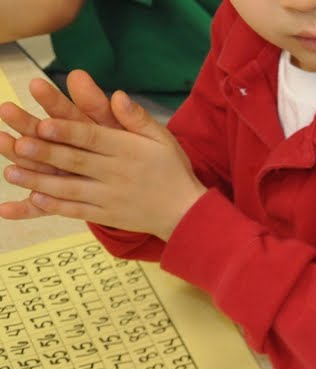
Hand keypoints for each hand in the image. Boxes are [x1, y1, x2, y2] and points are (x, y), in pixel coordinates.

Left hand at [0, 88, 203, 235]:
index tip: (42, 124)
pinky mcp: (109, 215)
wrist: (187, 214)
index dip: (66, 130)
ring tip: (11, 172)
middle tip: (16, 144)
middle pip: (75, 161)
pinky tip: (35, 198)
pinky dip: (56, 206)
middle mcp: (117, 173)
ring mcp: (111, 197)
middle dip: (44, 153)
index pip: (92, 138)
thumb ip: (137, 117)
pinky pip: (78, 211)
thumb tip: (117, 95)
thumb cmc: (172, 170)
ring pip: (70, 188)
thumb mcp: (162, 139)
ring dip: (39, 181)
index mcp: (128, 150)